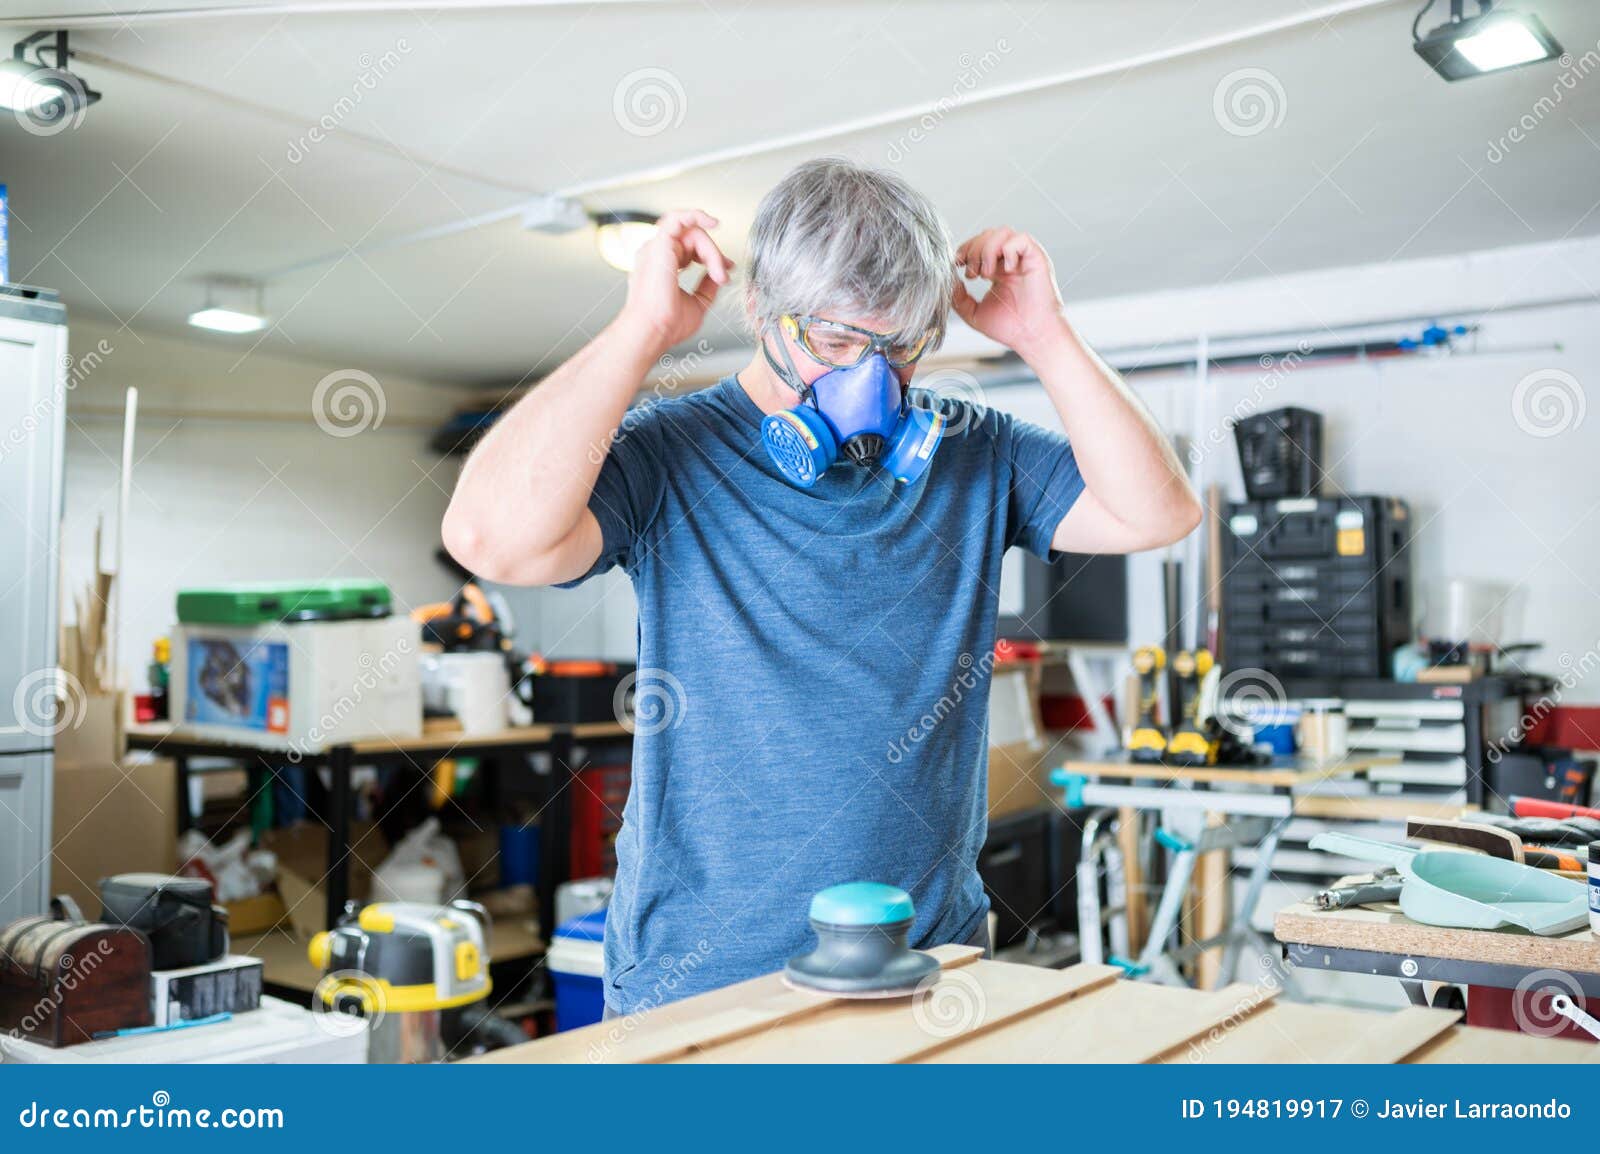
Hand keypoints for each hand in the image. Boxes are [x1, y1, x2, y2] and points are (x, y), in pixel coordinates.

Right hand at [618, 209, 732, 354]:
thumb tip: (720, 272)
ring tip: (718, 273)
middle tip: (723, 275)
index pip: (689, 248)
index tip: (726, 271)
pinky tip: (712, 222)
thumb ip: (707, 285)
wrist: (653, 331)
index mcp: (661, 266)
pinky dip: (697, 217)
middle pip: (692, 238)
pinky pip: (681, 220)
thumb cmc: (667, 324)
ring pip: (692, 233)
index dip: (711, 256)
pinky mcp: (660, 244)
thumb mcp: (698, 302)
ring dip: (711, 252)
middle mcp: (656, 254)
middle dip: (714, 255)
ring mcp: (656, 248)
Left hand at [951, 228, 1069, 361]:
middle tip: (973, 274)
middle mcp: (1010, 261)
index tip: (957, 264)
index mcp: (997, 270)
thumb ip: (959, 298)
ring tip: (987, 273)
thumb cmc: (1010, 328)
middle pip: (987, 234)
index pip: (978, 245)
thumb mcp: (973, 314)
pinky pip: (1021, 239)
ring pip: (1002, 232)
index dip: (965, 249)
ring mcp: (1023, 259)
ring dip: (988, 249)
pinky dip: (1009, 250)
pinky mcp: (1037, 259)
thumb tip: (949, 280)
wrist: (1032, 337)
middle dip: (973, 250)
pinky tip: (1007, 271)